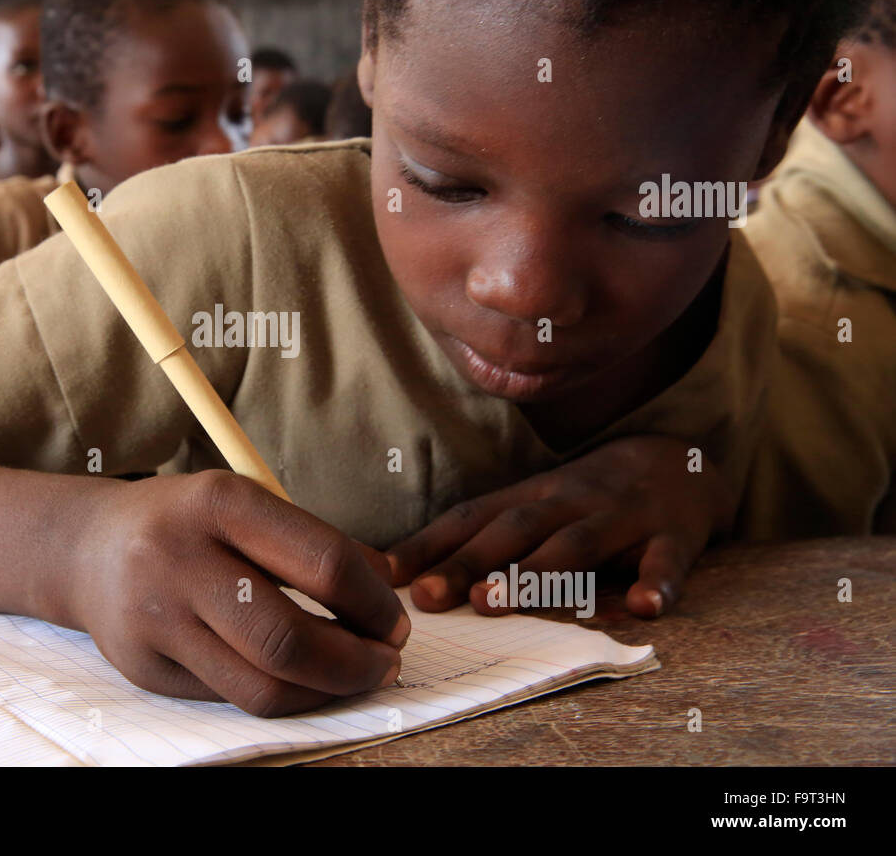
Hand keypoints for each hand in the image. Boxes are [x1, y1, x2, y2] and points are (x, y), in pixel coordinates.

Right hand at [74, 470, 409, 715]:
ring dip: (327, 692)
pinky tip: (300, 681)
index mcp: (218, 502)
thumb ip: (312, 542)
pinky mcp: (144, 668)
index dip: (374, 603)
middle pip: (290, 639)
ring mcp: (155, 619)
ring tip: (355, 678)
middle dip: (357, 663)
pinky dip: (280, 696)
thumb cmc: (187, 523)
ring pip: (262, 687)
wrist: (86, 547)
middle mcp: (178, 558)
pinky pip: (231, 698)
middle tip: (387, 662)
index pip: (323, 563)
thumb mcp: (245, 503)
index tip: (395, 619)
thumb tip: (389, 589)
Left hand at [386, 435, 733, 618]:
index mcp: (532, 496)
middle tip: (429, 596)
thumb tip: (413, 579)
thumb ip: (488, 536)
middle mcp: (570, 501)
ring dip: (534, 574)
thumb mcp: (537, 505)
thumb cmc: (590, 497)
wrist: (683, 461)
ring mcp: (622, 517)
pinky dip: (657, 584)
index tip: (385, 575)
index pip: (471, 517)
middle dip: (468, 563)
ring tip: (496, 602)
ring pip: (575, 545)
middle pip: (513, 530)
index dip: (428, 544)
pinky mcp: (673, 536)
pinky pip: (665, 561)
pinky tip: (645, 608)